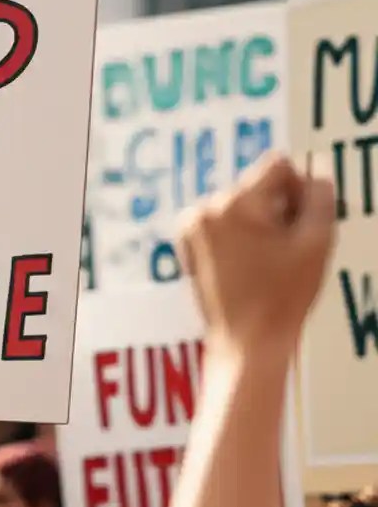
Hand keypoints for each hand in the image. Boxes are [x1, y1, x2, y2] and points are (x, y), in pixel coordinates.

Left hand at [178, 152, 335, 355]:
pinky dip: (238, 234)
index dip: (299, 189)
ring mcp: (191, 226)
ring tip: (267, 261)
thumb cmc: (282, 298)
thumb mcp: (317, 241)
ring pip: (241, 204)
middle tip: (284, 249)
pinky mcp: (186, 242)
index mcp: (234, 204)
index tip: (301, 222)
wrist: (246, 341)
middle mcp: (205, 209)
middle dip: (277, 209)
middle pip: (257, 185)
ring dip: (259, 223)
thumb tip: (313, 167)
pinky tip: (248, 264)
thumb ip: (320, 195)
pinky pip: (223, 221)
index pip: (277, 165)